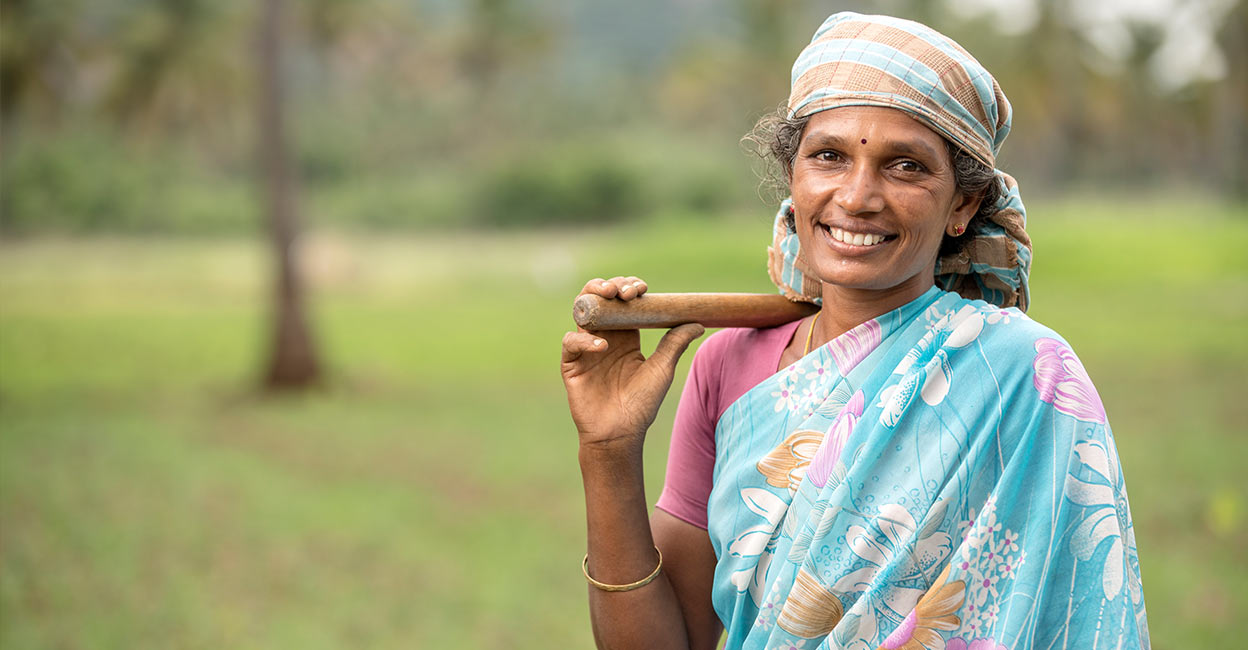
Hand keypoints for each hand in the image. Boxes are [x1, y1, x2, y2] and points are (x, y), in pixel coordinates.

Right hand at [561, 276, 704, 453]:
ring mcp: (585, 349)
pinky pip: (571, 342)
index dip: (629, 288)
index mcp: (626, 337)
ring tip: (608, 295)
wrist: (620, 434)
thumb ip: (675, 343)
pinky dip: (584, 339)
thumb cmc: (642, 404)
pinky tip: (602, 345)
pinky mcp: (571, 364)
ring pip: (581, 312)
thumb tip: (698, 322)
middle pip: (600, 300)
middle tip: (624, 290)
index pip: (624, 303)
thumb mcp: (662, 369)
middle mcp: (604, 337)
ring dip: (592, 298)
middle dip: (609, 286)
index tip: (642, 289)